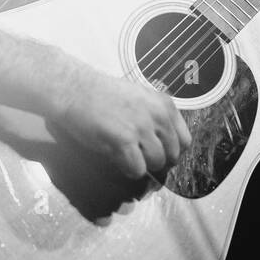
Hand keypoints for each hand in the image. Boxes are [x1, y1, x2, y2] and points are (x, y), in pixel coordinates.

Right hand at [48, 68, 191, 179]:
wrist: (74, 89)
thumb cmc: (103, 93)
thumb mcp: (140, 97)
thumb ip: (156, 116)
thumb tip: (165, 143)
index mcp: (164, 104)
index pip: (185, 141)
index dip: (172, 152)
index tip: (159, 154)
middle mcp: (158, 116)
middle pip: (172, 156)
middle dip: (157, 161)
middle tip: (140, 158)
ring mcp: (141, 128)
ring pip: (156, 164)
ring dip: (142, 165)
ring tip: (126, 156)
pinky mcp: (123, 141)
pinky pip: (137, 170)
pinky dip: (129, 170)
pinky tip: (118, 160)